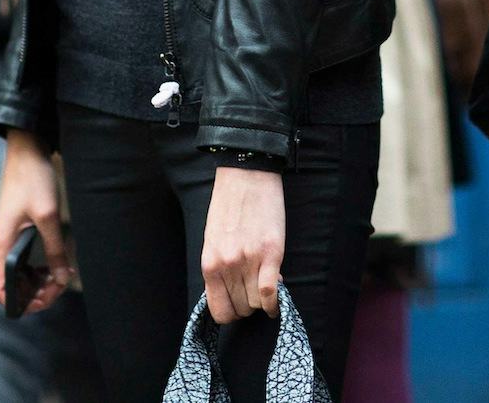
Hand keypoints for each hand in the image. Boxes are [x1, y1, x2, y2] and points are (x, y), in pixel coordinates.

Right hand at [0, 130, 72, 314]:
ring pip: (18, 275)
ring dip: (37, 283)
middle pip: (10, 287)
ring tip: (59, 278)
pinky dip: (38, 269)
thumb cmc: (32, 178)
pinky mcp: (19, 232)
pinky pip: (24, 261)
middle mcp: (2, 247)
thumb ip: (55, 248)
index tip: (43, 298)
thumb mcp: (48, 215)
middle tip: (60, 286)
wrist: (27, 150)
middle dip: (34, 294)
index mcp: (2, 246)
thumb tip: (63, 277)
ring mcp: (10, 240)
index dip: (18, 302)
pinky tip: (54, 265)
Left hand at [202, 166, 284, 322]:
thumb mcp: (213, 240)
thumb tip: (231, 292)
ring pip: (257, 304)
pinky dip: (275, 302)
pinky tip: (278, 299)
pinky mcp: (271, 252)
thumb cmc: (229, 205)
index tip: (240, 305)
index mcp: (209, 264)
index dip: (232, 313)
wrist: (247, 174)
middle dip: (249, 305)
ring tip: (266, 285)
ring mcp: (248, 260)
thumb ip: (219, 267)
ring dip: (263, 301)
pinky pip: (270, 292)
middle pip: (241, 309)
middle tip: (255, 291)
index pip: (219, 311)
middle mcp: (227, 266)